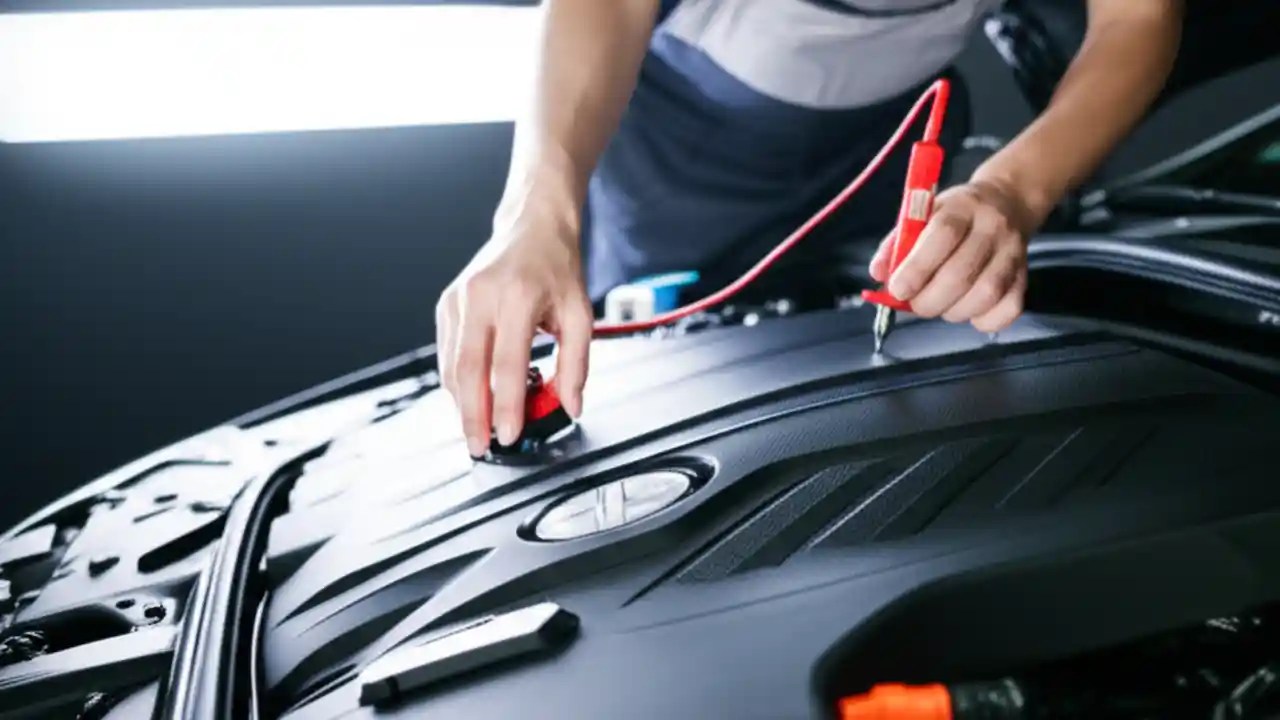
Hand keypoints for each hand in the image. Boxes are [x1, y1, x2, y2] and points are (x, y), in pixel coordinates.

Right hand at [436, 204, 592, 457]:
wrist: (532, 226)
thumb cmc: (557, 267)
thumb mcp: (581, 313)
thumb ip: (576, 364)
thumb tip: (571, 406)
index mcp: (517, 297)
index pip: (506, 366)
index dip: (505, 406)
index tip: (510, 435)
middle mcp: (481, 296)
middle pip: (468, 370)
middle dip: (472, 416)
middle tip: (481, 446)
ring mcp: (458, 298)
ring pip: (451, 365)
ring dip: (462, 403)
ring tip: (477, 430)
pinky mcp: (447, 303)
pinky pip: (447, 352)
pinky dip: (457, 382)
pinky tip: (470, 400)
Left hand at [869, 179, 1032, 332]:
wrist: (1008, 201)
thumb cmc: (955, 213)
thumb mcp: (922, 214)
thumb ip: (896, 243)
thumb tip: (878, 273)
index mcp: (962, 207)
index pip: (942, 236)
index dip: (917, 268)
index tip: (898, 290)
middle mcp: (992, 228)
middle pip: (961, 273)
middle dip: (929, 300)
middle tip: (915, 304)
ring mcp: (1013, 252)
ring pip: (985, 294)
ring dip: (954, 311)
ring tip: (941, 306)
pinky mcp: (1025, 274)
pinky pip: (1010, 308)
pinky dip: (985, 320)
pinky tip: (969, 313)